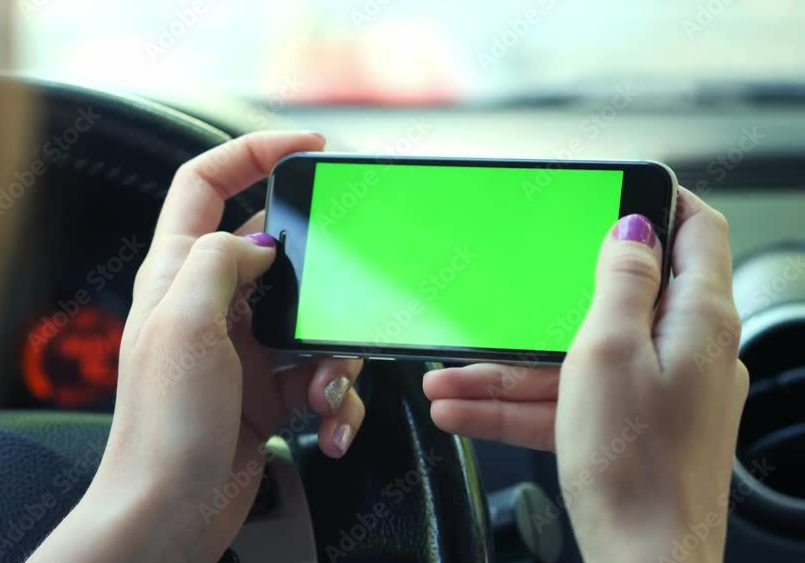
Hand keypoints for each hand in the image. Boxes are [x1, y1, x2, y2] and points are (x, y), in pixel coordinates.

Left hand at [30, 132, 365, 562]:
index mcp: (178, 273)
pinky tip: (330, 424)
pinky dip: (337, 399)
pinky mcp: (268, 389)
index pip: (206, 183)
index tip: (309, 148)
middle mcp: (210, 304)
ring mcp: (242, 348)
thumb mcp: (185, 324)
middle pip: (281, 253)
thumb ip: (222, 260)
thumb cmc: (162, 428)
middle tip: (345, 294)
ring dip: (335, 355)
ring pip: (313, 318)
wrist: (170, 513)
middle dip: (322, 277)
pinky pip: (321, 373)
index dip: (253, 151)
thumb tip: (262, 239)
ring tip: (325, 392)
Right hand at [424, 188, 747, 562]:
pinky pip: (570, 402)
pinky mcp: (632, 429)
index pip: (698, 231)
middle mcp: (688, 353)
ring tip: (448, 377)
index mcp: (697, 320)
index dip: (657, 200)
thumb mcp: (610, 351)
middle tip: (503, 303)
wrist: (643, 560)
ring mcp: (659, 394)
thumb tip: (633, 228)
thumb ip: (622, 281)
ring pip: (576, 359)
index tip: (610, 192)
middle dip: (539, 308)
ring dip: (508, 368)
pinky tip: (464, 410)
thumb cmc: (636, 464)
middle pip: (612, 303)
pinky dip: (520, 404)